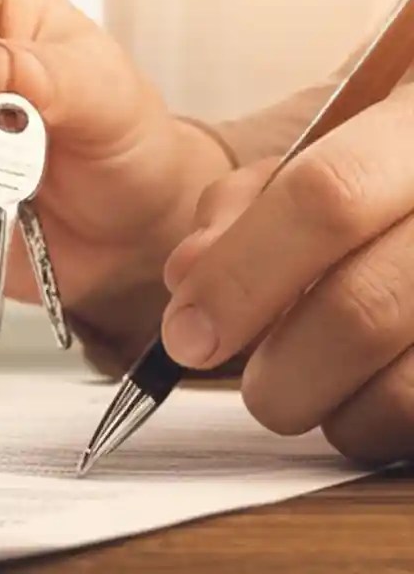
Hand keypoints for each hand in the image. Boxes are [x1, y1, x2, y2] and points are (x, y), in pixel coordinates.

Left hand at [162, 92, 413, 462]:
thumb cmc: (377, 176)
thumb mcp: (315, 154)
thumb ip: (245, 203)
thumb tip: (188, 277)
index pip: (327, 198)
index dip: (241, 277)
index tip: (186, 335)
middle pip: (362, 308)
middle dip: (278, 371)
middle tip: (254, 387)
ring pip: (402, 388)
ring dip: (326, 408)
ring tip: (304, 391)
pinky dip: (371, 425)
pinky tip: (356, 401)